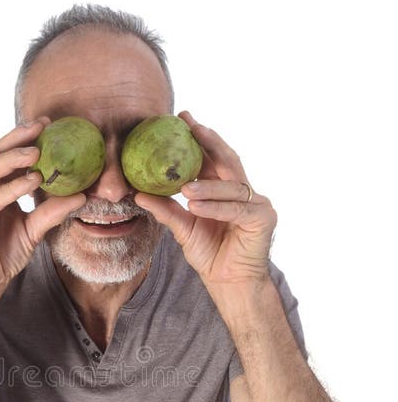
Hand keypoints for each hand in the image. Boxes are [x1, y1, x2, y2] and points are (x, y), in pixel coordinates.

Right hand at [0, 118, 85, 293]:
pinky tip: (31, 181)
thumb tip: (81, 196)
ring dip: (13, 158)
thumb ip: (51, 213)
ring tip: (37, 151)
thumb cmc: (2, 255)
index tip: (47, 125)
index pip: (5, 155)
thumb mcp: (33, 231)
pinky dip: (11, 188)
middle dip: (17, 138)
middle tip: (41, 126)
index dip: (23, 139)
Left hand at [134, 110, 276, 289]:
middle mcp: (244, 191)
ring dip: (208, 185)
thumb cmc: (210, 255)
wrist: (229, 284)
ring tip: (184, 186)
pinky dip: (216, 207)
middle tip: (190, 125)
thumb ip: (166, 210)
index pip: (212, 158)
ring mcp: (257, 202)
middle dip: (209, 141)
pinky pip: (236, 208)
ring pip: (231, 185)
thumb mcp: (183, 229)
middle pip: (227, 160)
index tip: (181, 118)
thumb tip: (138, 194)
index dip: (199, 137)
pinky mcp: (264, 218)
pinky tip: (197, 204)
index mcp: (225, 190)